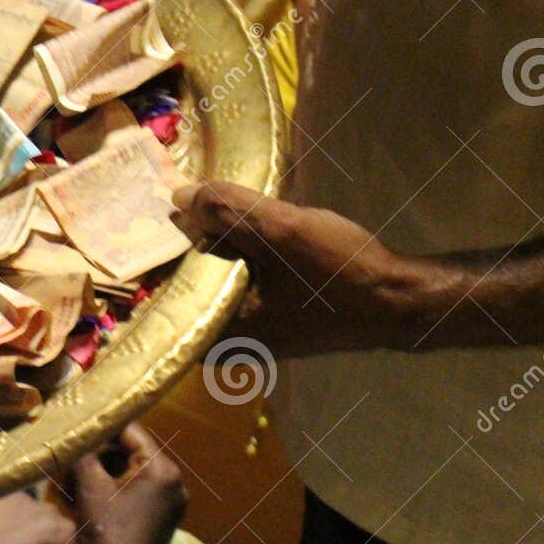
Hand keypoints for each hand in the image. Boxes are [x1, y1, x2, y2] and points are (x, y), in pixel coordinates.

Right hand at [71, 423, 184, 543]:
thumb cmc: (105, 532)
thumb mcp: (89, 487)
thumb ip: (84, 453)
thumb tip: (75, 433)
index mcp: (162, 469)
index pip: (131, 431)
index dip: (102, 427)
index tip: (78, 425)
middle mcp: (175, 481)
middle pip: (135, 450)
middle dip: (104, 451)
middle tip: (75, 452)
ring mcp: (173, 501)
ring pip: (137, 471)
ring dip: (110, 469)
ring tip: (81, 472)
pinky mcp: (166, 517)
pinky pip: (142, 490)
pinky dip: (120, 487)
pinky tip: (97, 493)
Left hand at [172, 181, 426, 358]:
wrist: (399, 300)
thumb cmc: (340, 272)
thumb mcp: (281, 231)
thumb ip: (227, 212)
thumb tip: (178, 197)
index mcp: (215, 337)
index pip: (158, 299)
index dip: (152, 258)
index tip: (144, 223)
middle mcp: (223, 346)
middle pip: (180, 290)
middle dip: (178, 251)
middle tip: (169, 209)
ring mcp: (245, 337)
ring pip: (206, 287)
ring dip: (205, 252)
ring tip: (193, 213)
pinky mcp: (264, 322)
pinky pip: (229, 288)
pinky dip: (228, 261)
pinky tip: (230, 233)